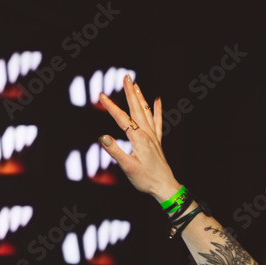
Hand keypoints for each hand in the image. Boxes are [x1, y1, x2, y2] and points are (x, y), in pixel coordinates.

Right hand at [98, 75, 181, 202]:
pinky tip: (157, 101)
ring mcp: (153, 137)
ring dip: (140, 98)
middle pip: (137, 109)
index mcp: (138, 139)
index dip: (111, 106)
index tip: (101, 96)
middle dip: (130, 93)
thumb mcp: (127, 167)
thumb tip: (103, 137)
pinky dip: (157, 110)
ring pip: (146, 112)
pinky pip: (158, 122)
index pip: (121, 119)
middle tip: (126, 78)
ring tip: (136, 85)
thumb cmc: (145, 179)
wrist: (164, 186)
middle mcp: (147, 134)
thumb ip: (115, 151)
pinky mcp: (157, 142)